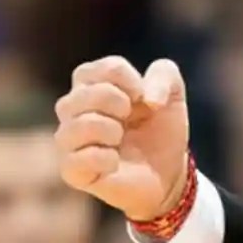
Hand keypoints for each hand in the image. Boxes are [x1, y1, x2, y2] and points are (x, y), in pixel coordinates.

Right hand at [55, 56, 189, 221]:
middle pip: (80, 95)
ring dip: (108, 129)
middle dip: (114, 102)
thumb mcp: (173, 93)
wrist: (167, 173)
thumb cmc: (161, 130)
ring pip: (74, 126)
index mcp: (93, 86)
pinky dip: (103, 158)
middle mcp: (74, 111)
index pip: (96, 70)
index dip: (126, 79)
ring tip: (120, 139)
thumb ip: (165, 74)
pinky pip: (75, 160)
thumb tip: (148, 98)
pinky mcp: (73, 171)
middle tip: (129, 117)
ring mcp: (70, 142)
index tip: (141, 95)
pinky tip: (115, 162)